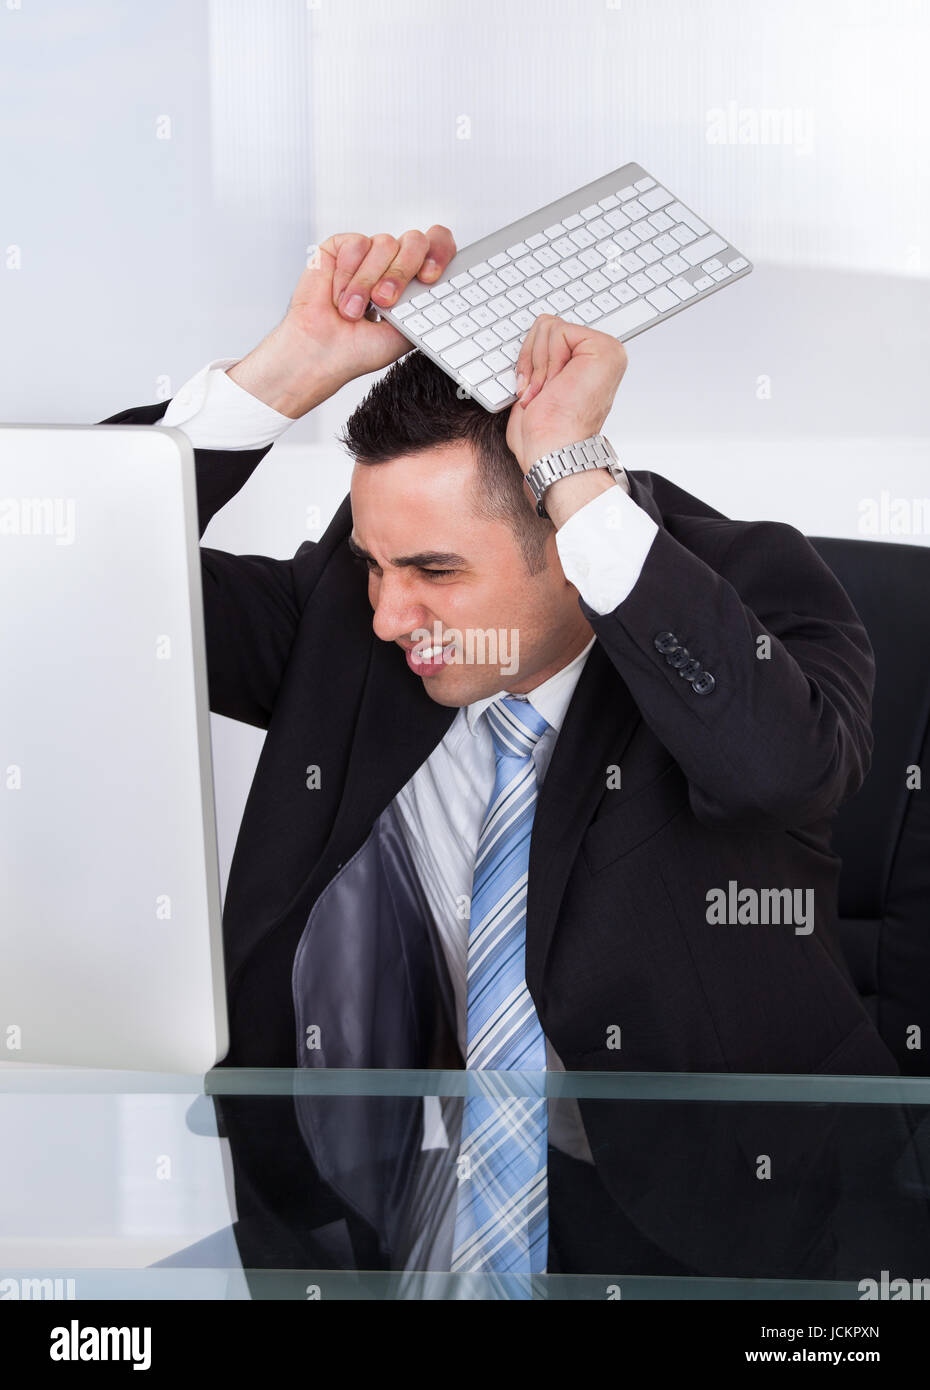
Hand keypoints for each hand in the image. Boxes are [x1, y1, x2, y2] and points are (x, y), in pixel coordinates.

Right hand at [227, 226, 456, 417]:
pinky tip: (337, 295)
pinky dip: (347, 274)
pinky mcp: (340, 247)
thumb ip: (426, 306)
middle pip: (415, 240)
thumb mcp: (405, 333)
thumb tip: (448, 284)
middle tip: (385, 301)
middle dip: (401, 273)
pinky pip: (355, 244)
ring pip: (384, 243)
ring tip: (353, 310)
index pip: (438, 248)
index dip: (440, 253)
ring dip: (367, 282)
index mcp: (413, 282)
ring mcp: (367, 254)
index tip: (430, 277)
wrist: (321, 353)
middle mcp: (392, 264)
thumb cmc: (358, 349)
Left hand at [505, 315, 627, 476]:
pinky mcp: (604, 347)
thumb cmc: (546, 434)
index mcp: (587, 363)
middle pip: (546, 325)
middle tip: (542, 394)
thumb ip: (542, 358)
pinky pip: (557, 331)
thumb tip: (532, 338)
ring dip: (538, 366)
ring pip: (549, 327)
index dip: (529, 361)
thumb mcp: (537, 386)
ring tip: (550, 393)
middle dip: (532, 362)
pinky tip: (556, 386)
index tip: (532, 393)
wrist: (554, 453)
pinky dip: (546, 362)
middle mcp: (600, 355)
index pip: (547, 333)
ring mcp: (606, 350)